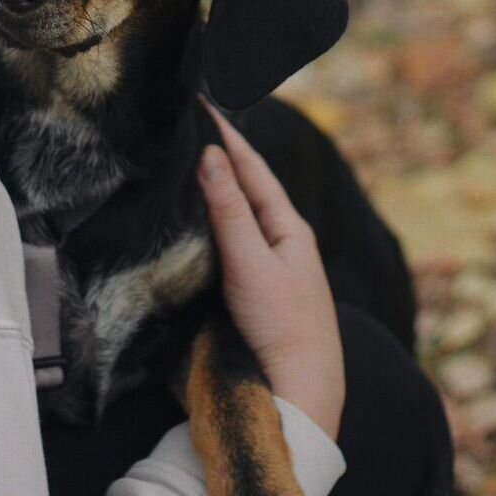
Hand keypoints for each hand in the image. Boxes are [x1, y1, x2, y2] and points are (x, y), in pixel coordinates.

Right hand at [196, 98, 344, 439]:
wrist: (300, 389)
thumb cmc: (282, 324)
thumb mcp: (252, 261)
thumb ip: (230, 210)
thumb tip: (212, 154)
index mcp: (289, 226)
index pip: (253, 168)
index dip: (228, 137)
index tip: (204, 106)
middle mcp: (282, 238)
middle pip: (249, 186)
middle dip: (224, 154)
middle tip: (195, 125)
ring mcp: (271, 261)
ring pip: (242, 211)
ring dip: (221, 184)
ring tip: (196, 158)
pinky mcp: (256, 283)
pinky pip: (235, 236)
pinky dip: (218, 216)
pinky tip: (203, 216)